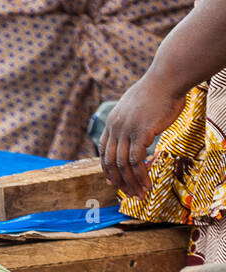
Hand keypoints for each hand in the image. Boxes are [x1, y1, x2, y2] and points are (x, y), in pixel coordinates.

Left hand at [99, 74, 186, 198]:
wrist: (168, 77)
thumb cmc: (158, 91)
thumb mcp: (136, 106)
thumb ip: (131, 121)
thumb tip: (137, 132)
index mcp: (112, 121)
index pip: (103, 152)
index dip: (107, 170)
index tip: (113, 183)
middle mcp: (115, 127)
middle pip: (110, 162)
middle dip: (118, 182)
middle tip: (128, 194)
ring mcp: (127, 130)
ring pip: (123, 165)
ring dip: (132, 183)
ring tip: (140, 194)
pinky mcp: (141, 133)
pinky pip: (136, 162)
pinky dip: (141, 176)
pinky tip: (147, 184)